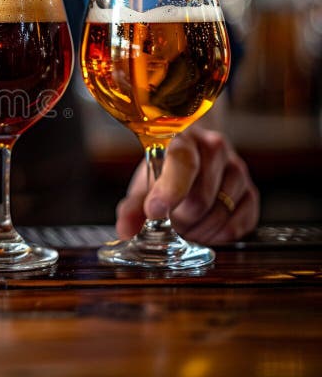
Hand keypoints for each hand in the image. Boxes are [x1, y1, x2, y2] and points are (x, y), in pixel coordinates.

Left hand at [116, 126, 258, 243]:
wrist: (192, 157)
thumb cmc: (164, 170)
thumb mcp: (144, 184)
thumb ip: (133, 208)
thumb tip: (125, 231)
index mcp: (183, 139)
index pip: (182, 163)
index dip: (169, 191)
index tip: (154, 212)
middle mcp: (215, 148)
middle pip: (200, 198)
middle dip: (180, 220)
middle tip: (169, 221)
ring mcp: (237, 169)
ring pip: (220, 214)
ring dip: (198, 230)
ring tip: (184, 225)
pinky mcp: (251, 192)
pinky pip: (240, 225)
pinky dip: (219, 236)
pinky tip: (204, 231)